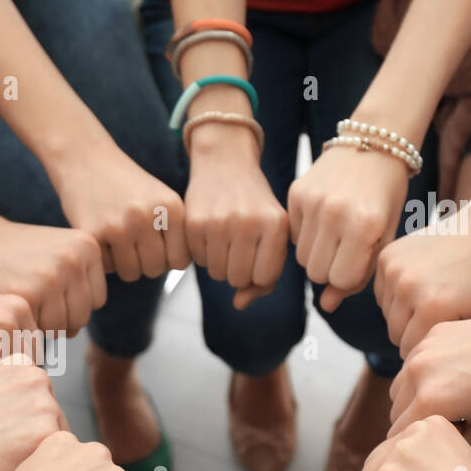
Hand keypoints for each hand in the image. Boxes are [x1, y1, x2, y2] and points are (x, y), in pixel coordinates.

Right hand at [0, 220, 105, 336]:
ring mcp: (52, 278)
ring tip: (20, 302)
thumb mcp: (59, 252)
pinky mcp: (27, 296)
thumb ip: (82, 276)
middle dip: (57, 319)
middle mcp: (74, 260)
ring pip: (62, 329)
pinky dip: (24, 328)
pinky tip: (9, 307)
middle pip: (81, 317)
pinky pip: (39, 332)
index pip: (95, 301)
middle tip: (29, 301)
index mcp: (87, 247)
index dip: (68, 304)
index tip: (43, 290)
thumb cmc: (13, 252)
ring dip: (40, 326)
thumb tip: (91, 316)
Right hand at [0, 358, 66, 470]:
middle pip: (57, 425)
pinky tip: (4, 469)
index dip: (19, 430)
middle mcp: (37, 377)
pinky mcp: (46, 434)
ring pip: (59, 446)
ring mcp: (44, 404)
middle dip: (33, 445)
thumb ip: (18, 397)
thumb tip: (52, 417)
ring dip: (36, 460)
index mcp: (21, 363)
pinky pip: (55, 464)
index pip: (45, 407)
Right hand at [56, 147, 187, 279]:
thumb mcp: (160, 199)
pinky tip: (101, 237)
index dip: (167, 259)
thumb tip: (179, 267)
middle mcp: (149, 216)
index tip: (155, 248)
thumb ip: (176, 232)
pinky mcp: (94, 233)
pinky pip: (107, 267)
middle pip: (155, 269)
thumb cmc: (125, 184)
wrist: (85, 159)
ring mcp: (120, 226)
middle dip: (144, 263)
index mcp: (171, 207)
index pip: (181, 260)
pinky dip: (103, 258)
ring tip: (117, 242)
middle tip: (133, 246)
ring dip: (123, 264)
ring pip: (131, 273)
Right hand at [185, 127, 288, 308]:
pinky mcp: (194, 223)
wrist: (225, 165)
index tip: (258, 253)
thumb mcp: (272, 235)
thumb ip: (265, 277)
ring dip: (220, 264)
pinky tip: (210, 232)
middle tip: (239, 247)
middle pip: (239, 279)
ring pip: (217, 274)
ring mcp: (219, 222)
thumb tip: (240, 305)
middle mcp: (248, 222)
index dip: (259, 272)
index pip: (265, 277)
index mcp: (276, 224)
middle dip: (238, 270)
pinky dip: (204, 253)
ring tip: (226, 240)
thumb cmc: (255, 206)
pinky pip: (198, 261)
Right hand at [287, 143, 409, 311]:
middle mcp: (334, 213)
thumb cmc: (386, 195)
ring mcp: (312, 202)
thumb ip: (359, 274)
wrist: (375, 143)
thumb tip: (326, 304)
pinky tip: (323, 218)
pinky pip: (291, 235)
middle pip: (316, 273)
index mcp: (364, 225)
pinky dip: (305, 235)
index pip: (341, 280)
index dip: (350, 277)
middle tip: (345, 250)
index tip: (359, 261)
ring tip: (335, 235)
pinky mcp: (295, 193)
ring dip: (316, 254)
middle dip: (329, 269)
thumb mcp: (384, 235)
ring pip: (301, 258)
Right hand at [374, 228, 470, 356]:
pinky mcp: (388, 256)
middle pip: (395, 334)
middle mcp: (409, 288)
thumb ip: (454, 350)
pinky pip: (381, 291)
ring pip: (387, 313)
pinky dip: (396, 294)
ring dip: (404, 315)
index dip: (428, 352)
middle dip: (413, 335)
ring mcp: (395, 269)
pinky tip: (421, 287)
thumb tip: (425, 377)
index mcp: (434, 308)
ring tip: (431, 305)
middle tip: (438, 326)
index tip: (445, 345)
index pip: (410, 352)